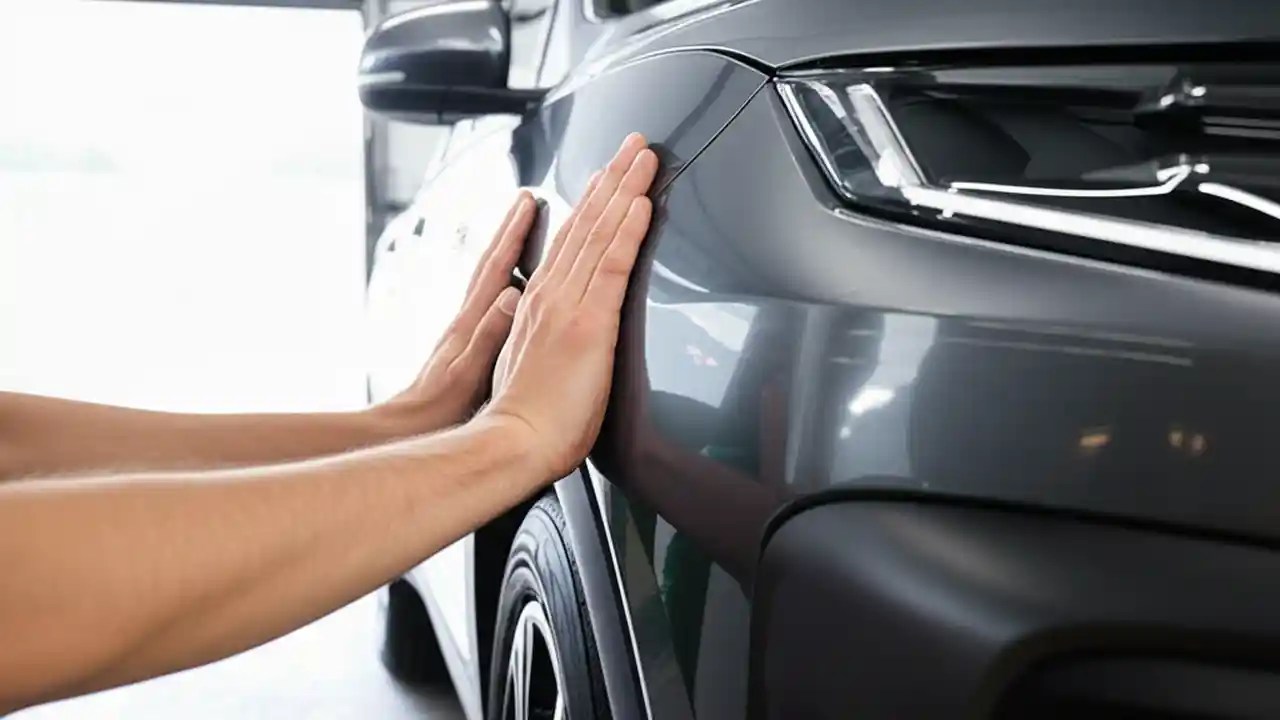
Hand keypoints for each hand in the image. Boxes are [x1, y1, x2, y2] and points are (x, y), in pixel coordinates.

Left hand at [377, 192, 536, 433]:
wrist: (407, 430)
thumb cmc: (440, 409)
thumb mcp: (468, 374)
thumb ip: (489, 335)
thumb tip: (511, 293)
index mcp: (472, 323)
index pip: (497, 267)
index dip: (514, 234)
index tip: (530, 201)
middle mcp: (468, 318)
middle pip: (492, 262)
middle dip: (510, 228)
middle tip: (528, 197)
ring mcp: (466, 330)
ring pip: (490, 278)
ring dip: (506, 250)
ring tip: (521, 227)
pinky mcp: (466, 344)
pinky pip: (490, 300)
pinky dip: (503, 280)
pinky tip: (514, 282)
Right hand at [483, 133, 658, 478]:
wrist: (512, 442)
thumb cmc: (525, 420)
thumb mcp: (527, 366)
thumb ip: (541, 339)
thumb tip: (553, 331)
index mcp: (537, 305)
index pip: (568, 242)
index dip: (589, 204)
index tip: (605, 176)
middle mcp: (550, 295)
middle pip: (585, 224)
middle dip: (611, 179)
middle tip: (633, 144)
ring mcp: (568, 304)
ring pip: (600, 232)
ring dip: (624, 189)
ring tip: (643, 155)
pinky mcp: (590, 322)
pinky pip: (613, 263)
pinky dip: (627, 229)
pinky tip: (642, 201)